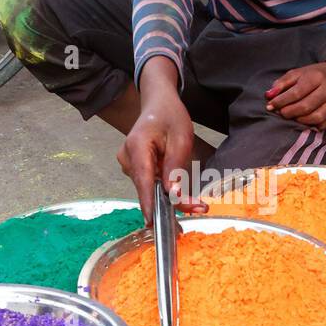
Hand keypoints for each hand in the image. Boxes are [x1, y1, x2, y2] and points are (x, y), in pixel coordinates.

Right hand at [117, 59, 206, 219]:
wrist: (158, 103)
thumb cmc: (170, 116)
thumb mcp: (181, 138)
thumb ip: (176, 167)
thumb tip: (173, 195)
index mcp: (137, 146)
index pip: (143, 180)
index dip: (149, 202)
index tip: (154, 222)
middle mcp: (127, 157)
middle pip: (149, 188)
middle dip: (172, 202)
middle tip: (199, 209)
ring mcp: (128, 164)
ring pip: (151, 188)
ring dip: (171, 196)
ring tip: (197, 204)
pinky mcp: (134, 168)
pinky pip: (151, 183)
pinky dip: (166, 189)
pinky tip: (181, 192)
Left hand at [265, 58, 325, 129]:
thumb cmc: (316, 75)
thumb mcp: (299, 73)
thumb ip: (282, 83)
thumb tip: (268, 96)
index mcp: (316, 77)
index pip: (296, 93)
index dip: (281, 101)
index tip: (270, 105)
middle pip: (305, 107)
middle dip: (288, 112)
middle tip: (280, 112)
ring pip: (315, 118)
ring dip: (299, 120)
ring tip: (292, 116)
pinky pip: (323, 125)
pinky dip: (311, 125)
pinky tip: (304, 120)